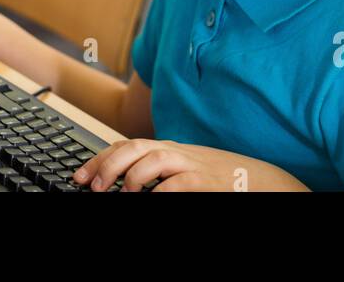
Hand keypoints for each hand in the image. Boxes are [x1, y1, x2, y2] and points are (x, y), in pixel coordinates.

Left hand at [73, 139, 309, 191]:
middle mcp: (179, 153)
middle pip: (135, 146)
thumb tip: (123, 184)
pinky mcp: (207, 182)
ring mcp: (194, 165)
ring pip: (155, 158)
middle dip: (108, 164)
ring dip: (132, 175)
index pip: (127, 145)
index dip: (100, 158)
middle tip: (91, 185)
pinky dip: (161, 192)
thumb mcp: (187, 171)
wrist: (264, 182)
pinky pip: (178, 183)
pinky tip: (151, 199)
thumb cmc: (223, 179)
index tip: (80, 176)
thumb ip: (159, 174)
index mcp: (170, 150)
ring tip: (122, 193)